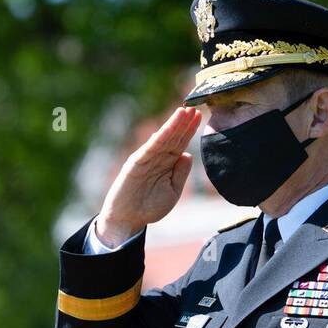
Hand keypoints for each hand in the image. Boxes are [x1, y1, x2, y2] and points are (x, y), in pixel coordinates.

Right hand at [93, 107, 201, 247]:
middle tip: (194, 107)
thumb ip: (180, 174)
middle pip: (173, 137)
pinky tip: (167, 128)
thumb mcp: (172, 192)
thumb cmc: (149, 208)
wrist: (128, 220)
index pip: (181, 143)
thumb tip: (188, 155)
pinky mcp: (135, 164)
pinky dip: (159, 138)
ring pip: (162, 139)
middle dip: (183, 123)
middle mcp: (157, 158)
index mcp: (168, 164)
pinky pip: (150, 149)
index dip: (189, 130)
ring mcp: (146, 159)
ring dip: (173, 125)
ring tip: (184, 111)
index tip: (199, 116)